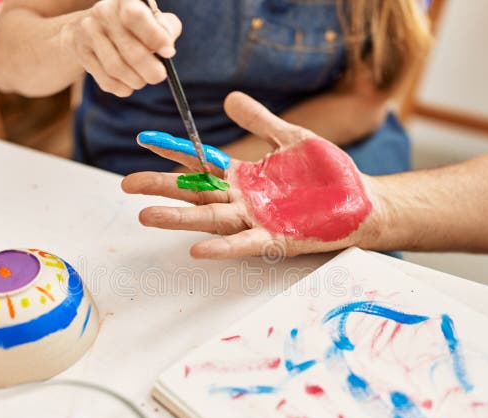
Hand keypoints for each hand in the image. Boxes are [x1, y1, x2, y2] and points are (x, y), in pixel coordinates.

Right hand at [70, 0, 180, 96]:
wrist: (92, 28)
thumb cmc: (133, 26)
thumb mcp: (152, 19)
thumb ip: (166, 29)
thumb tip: (167, 50)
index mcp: (124, 0)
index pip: (136, 16)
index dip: (155, 37)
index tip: (169, 53)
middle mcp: (104, 12)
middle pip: (130, 51)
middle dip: (150, 70)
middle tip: (159, 76)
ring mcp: (89, 33)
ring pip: (117, 68)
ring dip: (136, 81)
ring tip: (142, 80)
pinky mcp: (82, 53)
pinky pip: (105, 80)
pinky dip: (122, 88)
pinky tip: (128, 85)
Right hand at [121, 92, 386, 258]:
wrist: (361, 201)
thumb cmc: (328, 175)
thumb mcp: (291, 138)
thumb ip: (260, 121)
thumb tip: (230, 99)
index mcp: (244, 176)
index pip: (200, 163)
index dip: (173, 152)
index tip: (144, 141)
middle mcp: (244, 200)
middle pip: (194, 194)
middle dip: (161, 188)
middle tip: (126, 184)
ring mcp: (257, 220)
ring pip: (209, 219)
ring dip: (177, 218)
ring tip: (144, 215)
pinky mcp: (276, 238)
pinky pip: (243, 244)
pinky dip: (221, 247)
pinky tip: (196, 248)